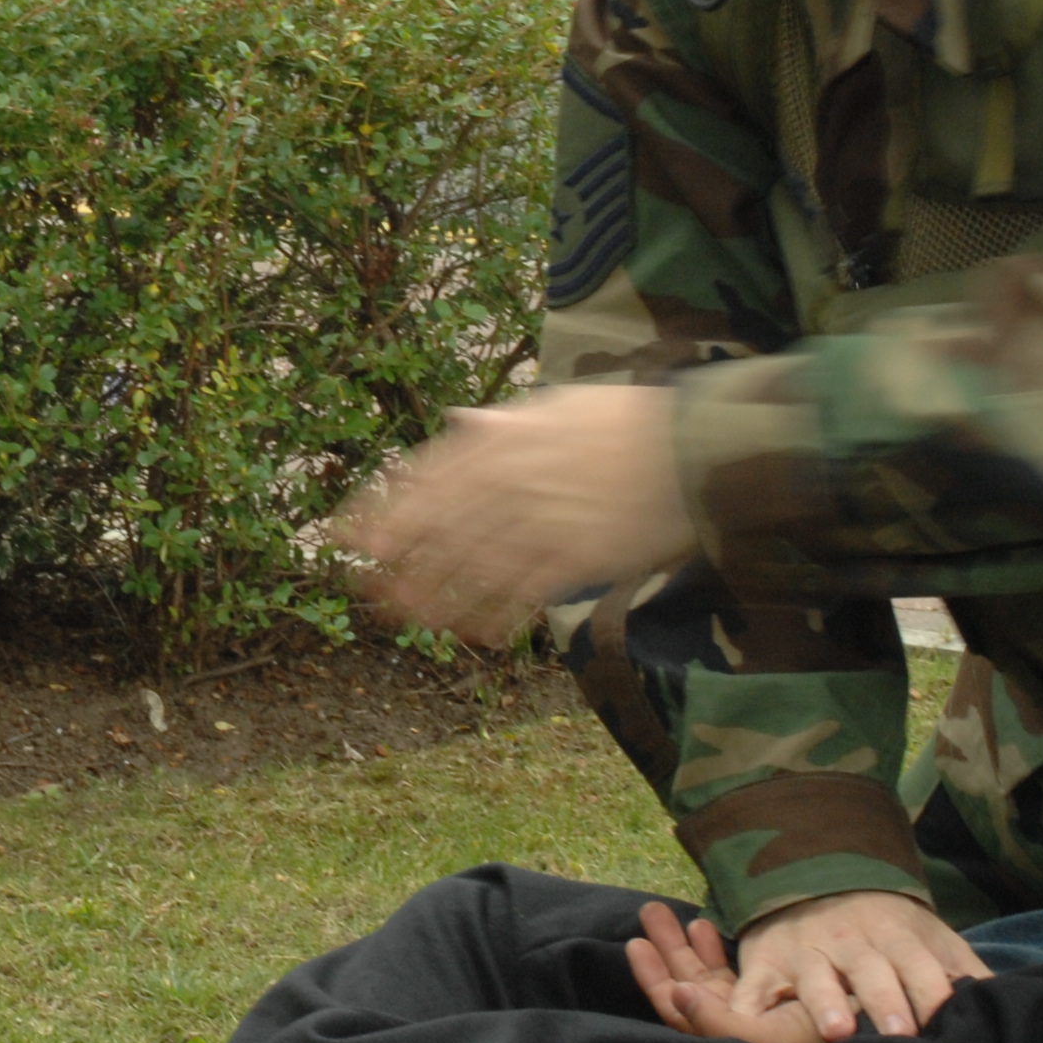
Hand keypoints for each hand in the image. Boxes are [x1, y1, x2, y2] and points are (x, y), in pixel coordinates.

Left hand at [326, 384, 690, 642]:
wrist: (696, 446)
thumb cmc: (630, 421)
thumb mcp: (559, 405)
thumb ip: (503, 421)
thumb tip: (460, 418)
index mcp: (500, 437)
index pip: (421, 480)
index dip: (379, 514)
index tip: (347, 541)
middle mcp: (509, 479)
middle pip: (434, 533)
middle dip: (396, 568)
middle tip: (371, 597)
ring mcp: (539, 521)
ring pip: (468, 571)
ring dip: (435, 601)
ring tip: (414, 624)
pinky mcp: (572, 558)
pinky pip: (518, 596)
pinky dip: (493, 619)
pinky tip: (478, 637)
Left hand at [624, 900, 844, 1042]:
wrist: (874, 1038)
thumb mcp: (762, 1038)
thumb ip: (715, 1021)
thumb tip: (676, 992)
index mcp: (724, 1039)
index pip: (677, 1008)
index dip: (654, 977)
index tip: (637, 944)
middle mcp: (734, 1026)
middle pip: (688, 986)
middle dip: (667, 949)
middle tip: (649, 910)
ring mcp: (755, 1010)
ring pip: (709, 975)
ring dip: (688, 944)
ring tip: (669, 912)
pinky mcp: (776, 994)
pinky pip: (737, 971)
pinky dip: (719, 949)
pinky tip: (707, 926)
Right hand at [728, 889, 988, 1042]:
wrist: (814, 875)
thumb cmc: (883, 926)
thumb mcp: (927, 936)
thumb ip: (962, 968)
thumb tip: (1007, 999)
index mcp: (893, 935)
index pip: (918, 963)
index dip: (930, 991)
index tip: (943, 1019)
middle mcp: (848, 942)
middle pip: (869, 972)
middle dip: (884, 1001)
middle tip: (899, 1035)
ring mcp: (802, 951)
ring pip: (814, 978)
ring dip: (825, 1002)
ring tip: (837, 1031)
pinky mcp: (763, 963)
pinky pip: (751, 987)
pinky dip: (744, 1006)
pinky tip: (746, 1025)